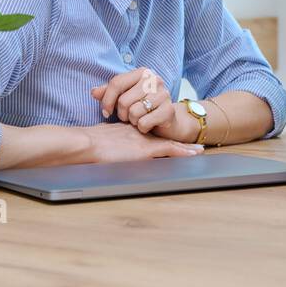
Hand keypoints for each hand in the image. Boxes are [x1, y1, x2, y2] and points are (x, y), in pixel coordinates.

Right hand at [50, 122, 204, 163]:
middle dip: (178, 141)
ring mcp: (143, 142)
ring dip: (184, 148)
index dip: (161, 135)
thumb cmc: (87, 146)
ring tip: (200, 150)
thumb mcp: (99, 142)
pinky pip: (169, 149)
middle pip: (163, 138)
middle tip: (194, 145)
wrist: (86, 144)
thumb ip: (104, 144)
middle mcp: (139, 137)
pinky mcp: (146, 149)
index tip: (171, 138)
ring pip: (169, 143)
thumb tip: (97, 149)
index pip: (149, 133)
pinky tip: (194, 153)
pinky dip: (182, 151)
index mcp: (128, 133)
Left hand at [91, 67, 180, 135]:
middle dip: (122, 114)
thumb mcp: (124, 97)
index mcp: (142, 72)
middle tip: (128, 117)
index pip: (116, 83)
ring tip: (139, 119)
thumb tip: (94, 92)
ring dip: (133, 121)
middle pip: (123, 100)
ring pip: (134, 112)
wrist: (168, 118)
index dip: (106, 100)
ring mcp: (164, 94)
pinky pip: (144, 122)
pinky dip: (142, 128)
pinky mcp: (169, 110)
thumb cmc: (143, 106)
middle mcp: (155, 80)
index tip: (105, 113)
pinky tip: (147, 125)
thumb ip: (108, 93)